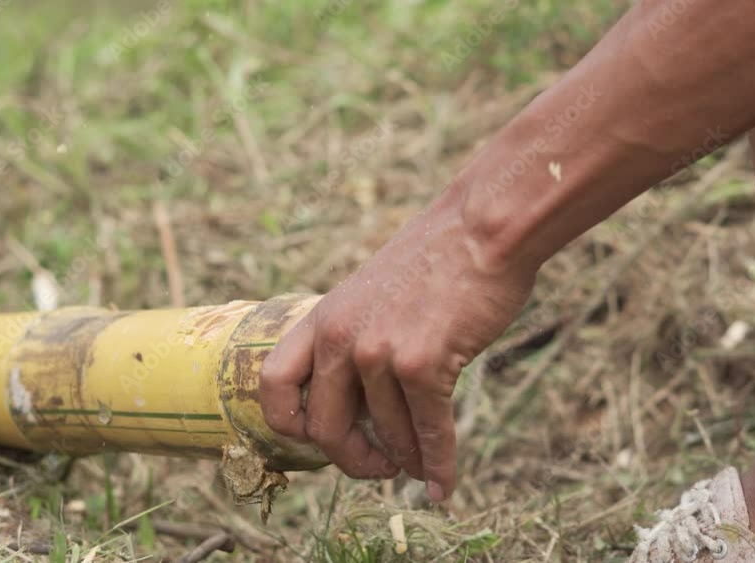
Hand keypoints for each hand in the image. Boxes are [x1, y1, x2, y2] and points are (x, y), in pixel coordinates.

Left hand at [260, 191, 535, 500]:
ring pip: (386, 434)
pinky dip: (438, 464)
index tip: (316, 439)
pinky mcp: (423, 363)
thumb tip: (363, 405)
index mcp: (321, 319)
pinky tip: (443, 484)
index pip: (274, 384)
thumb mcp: (370, 294)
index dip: (288, 424)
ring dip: (406, 461)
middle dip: (351, 460)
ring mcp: (378, 352)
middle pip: (324, 428)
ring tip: (420, 468)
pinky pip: (428, 431)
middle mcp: (339, 338)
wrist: (480, 229)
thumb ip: (356, 340)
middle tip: (379, 466)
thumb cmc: (434, 261)